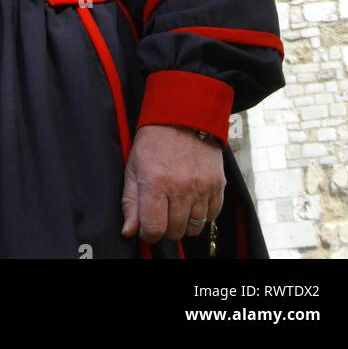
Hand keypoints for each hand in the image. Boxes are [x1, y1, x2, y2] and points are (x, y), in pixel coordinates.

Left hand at [121, 124, 224, 243]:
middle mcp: (181, 188)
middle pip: (175, 232)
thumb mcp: (133, 166)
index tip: (147, 226)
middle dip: (165, 228)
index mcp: (156, 183)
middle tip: (161, 213)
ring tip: (177, 205)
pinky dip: (202, 214)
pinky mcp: (218, 184)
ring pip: (194, 228)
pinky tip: (192, 200)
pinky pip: (212, 216)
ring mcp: (202, 187)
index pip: (154, 229)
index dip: (148, 233)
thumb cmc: (154, 141)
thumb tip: (129, 232)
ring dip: (184, 222)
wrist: (183, 115)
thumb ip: (130, 202)